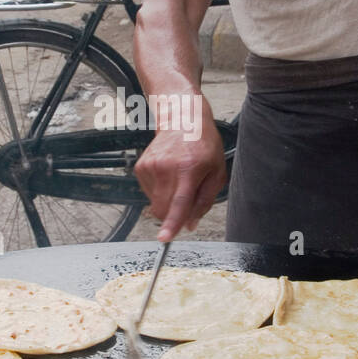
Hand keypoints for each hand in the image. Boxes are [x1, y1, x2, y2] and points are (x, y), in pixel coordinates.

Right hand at [134, 109, 225, 241]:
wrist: (182, 119)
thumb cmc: (203, 145)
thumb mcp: (216, 172)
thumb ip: (205, 201)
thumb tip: (190, 224)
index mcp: (189, 168)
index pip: (179, 202)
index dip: (172, 223)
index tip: (164, 239)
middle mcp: (167, 167)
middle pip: (163, 209)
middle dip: (173, 216)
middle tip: (186, 201)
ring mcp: (151, 166)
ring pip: (155, 204)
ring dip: (167, 201)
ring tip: (178, 179)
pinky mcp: (140, 167)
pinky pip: (148, 193)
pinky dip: (159, 191)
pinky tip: (168, 174)